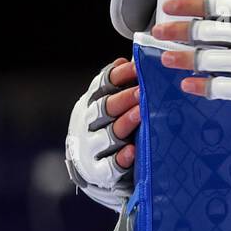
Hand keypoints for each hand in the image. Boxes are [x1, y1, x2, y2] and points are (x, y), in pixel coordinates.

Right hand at [65, 58, 140, 209]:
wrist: (91, 165)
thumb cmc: (111, 125)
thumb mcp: (114, 103)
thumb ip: (123, 84)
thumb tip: (130, 59)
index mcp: (93, 102)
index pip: (103, 84)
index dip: (118, 75)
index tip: (137, 67)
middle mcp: (89, 123)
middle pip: (104, 108)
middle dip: (123, 99)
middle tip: (141, 91)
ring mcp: (92, 147)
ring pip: (108, 134)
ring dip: (124, 123)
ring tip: (140, 114)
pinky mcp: (98, 171)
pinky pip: (109, 165)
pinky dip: (121, 158)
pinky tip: (133, 150)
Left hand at [151, 0, 230, 102]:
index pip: (215, 5)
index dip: (189, 5)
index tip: (170, 6)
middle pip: (204, 32)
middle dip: (177, 31)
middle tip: (158, 32)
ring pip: (208, 59)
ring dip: (183, 58)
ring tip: (166, 57)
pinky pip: (224, 88)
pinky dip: (203, 87)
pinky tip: (188, 85)